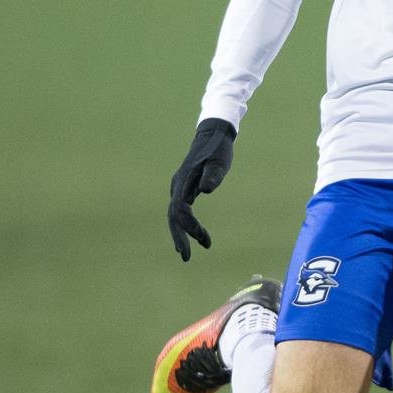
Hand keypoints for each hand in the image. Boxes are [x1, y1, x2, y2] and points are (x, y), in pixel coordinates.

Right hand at [168, 118, 235, 260]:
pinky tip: (193, 235)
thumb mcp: (219, 161)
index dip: (190, 226)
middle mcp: (177, 186)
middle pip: (173, 217)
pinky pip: (180, 211)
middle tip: (186, 257)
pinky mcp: (185, 189)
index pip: (181, 210)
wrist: (213, 134)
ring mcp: (179, 188)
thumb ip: (213, 175)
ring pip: (175, 216)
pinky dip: (185, 225)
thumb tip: (205, 190)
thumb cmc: (218, 149)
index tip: (204, 239)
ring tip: (187, 253)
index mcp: (183, 181)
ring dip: (181, 234)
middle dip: (179, 237)